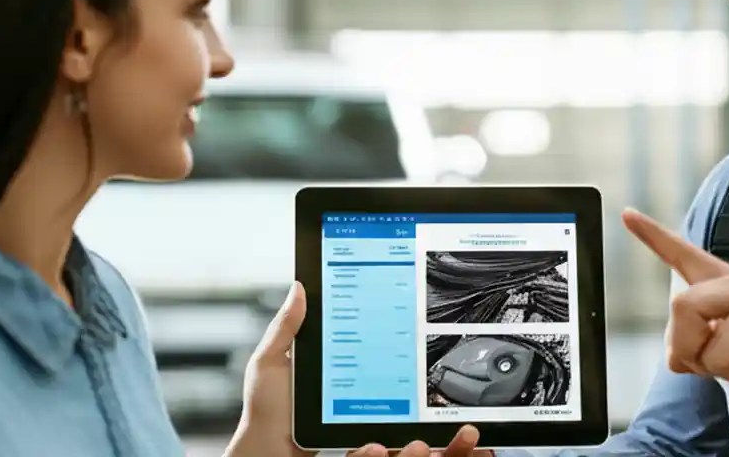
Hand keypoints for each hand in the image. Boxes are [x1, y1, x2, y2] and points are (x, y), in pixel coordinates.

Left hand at [224, 282, 489, 456]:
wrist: (260, 455)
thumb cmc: (266, 416)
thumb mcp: (272, 367)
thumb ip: (287, 331)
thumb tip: (300, 288)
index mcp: (368, 395)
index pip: (413, 395)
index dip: (442, 400)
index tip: (461, 404)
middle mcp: (375, 422)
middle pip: (426, 434)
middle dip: (452, 443)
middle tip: (468, 432)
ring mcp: (371, 445)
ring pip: (415, 454)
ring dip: (427, 453)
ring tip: (418, 446)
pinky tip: (375, 447)